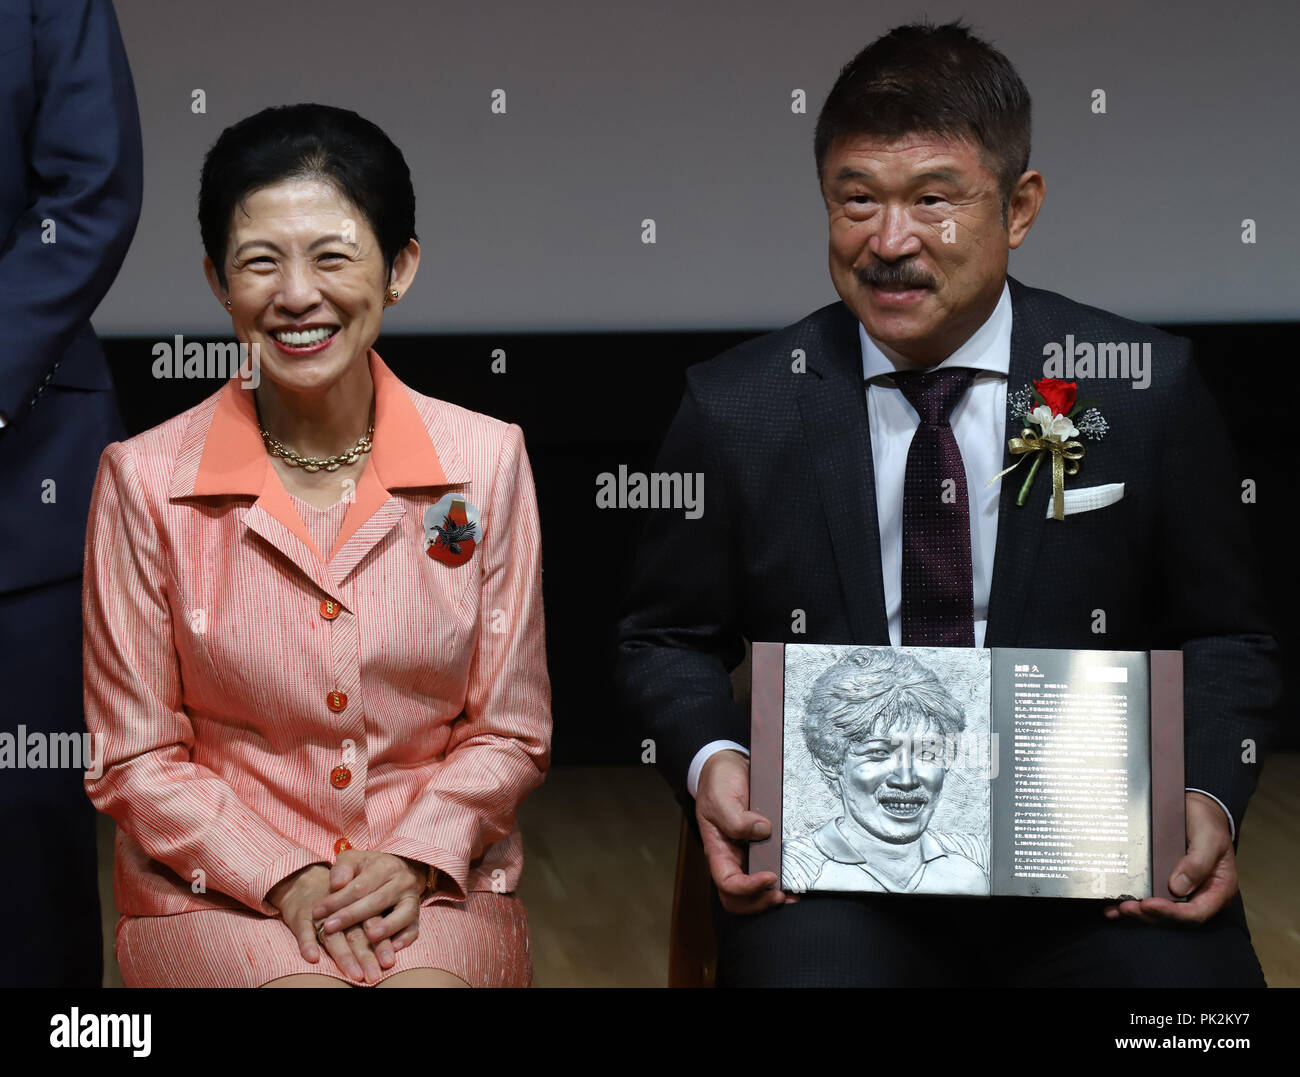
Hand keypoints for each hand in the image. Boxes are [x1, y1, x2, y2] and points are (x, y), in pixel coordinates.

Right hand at [267, 864, 391, 983]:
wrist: (304, 879)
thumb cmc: (339, 893)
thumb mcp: (359, 898)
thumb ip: (378, 919)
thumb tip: (397, 943)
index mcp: (360, 903)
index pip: (373, 925)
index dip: (381, 944)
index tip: (389, 963)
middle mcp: (341, 910)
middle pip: (356, 935)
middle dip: (366, 956)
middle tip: (375, 976)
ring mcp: (320, 913)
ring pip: (333, 936)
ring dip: (344, 956)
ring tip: (355, 975)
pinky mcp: (300, 915)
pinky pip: (303, 930)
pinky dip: (307, 943)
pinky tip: (313, 958)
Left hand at [311, 850, 425, 953]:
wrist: (398, 871)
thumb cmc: (368, 869)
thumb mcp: (353, 860)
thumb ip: (341, 869)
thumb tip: (335, 885)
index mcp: (385, 867)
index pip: (359, 886)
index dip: (337, 900)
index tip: (316, 912)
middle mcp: (402, 882)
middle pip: (377, 901)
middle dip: (351, 916)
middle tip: (328, 928)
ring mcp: (412, 900)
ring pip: (402, 915)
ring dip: (386, 928)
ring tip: (369, 937)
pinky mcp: (417, 917)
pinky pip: (414, 929)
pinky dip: (404, 940)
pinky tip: (392, 948)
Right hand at [696, 749, 796, 914]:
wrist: (726, 768)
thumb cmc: (718, 783)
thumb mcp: (721, 797)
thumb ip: (736, 818)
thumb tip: (763, 831)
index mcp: (717, 850)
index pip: (727, 883)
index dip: (748, 887)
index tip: (770, 876)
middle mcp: (731, 857)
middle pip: (738, 899)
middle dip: (760, 902)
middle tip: (781, 894)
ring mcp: (745, 855)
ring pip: (753, 893)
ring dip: (771, 898)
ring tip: (792, 893)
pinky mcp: (760, 847)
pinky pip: (768, 871)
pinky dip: (781, 882)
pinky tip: (795, 878)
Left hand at [1104, 792, 1236, 923]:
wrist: (1198, 809)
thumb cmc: (1208, 823)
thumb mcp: (1209, 838)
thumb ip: (1198, 863)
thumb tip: (1178, 888)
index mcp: (1217, 890)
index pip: (1196, 913)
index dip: (1172, 913)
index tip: (1150, 904)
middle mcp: (1199, 895)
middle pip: (1174, 915)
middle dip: (1149, 914)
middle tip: (1126, 906)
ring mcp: (1181, 890)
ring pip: (1160, 910)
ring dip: (1138, 912)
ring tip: (1118, 908)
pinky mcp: (1165, 882)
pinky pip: (1150, 896)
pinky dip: (1133, 902)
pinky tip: (1114, 907)